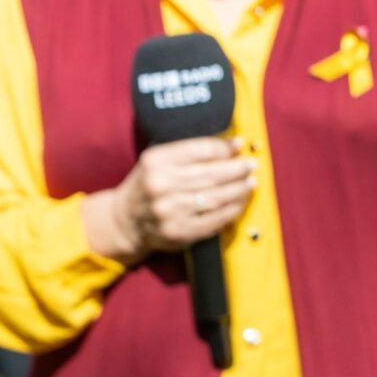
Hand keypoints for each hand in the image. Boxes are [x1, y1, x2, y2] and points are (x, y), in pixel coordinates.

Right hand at [90, 138, 255, 262]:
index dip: (223, 148)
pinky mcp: (178, 232)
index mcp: (156, 161)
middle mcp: (161, 186)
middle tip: (252, 164)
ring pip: (216, 197)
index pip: (199, 150)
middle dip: (237, 168)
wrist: (124, 221)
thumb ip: (189, 151)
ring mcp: (169, 212)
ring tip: (251, 181)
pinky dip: (232, 209)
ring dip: (239, 189)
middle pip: (211, 174)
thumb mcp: (158, 160)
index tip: (239, 145)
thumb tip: (232, 144)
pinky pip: (214, 220)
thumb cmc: (148, 185)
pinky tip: (241, 201)